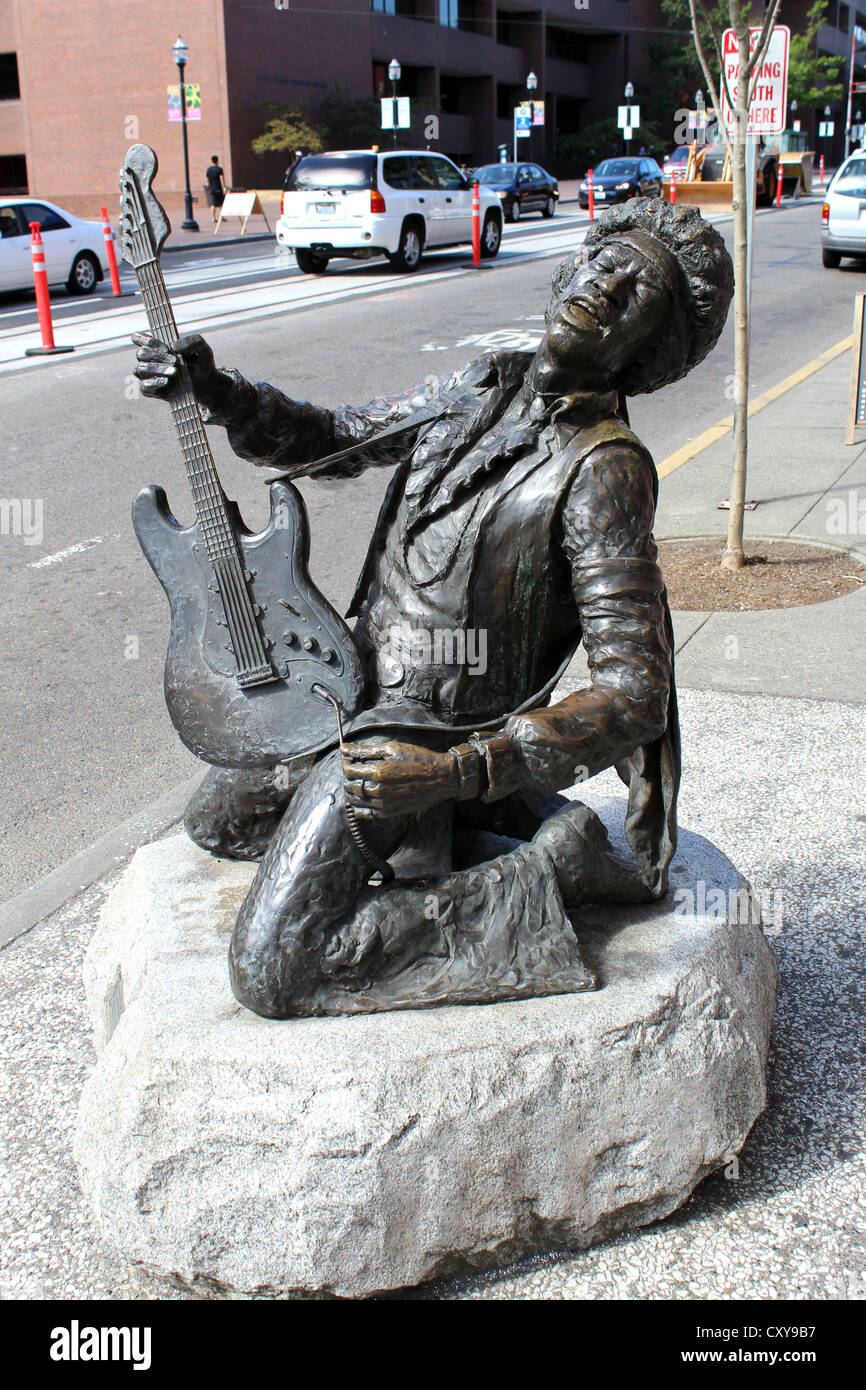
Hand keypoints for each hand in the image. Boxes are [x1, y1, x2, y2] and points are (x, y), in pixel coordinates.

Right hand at [132, 332, 226, 409]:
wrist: (208, 385)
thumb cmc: (202, 364)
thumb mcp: (203, 349)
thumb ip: (192, 341)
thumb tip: (173, 347)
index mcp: (156, 347)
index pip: (138, 338)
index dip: (144, 339)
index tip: (164, 347)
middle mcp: (149, 360)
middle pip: (140, 354)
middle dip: (157, 356)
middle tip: (175, 360)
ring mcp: (149, 376)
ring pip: (140, 370)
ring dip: (157, 369)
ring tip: (175, 372)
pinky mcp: (152, 391)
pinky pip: (144, 387)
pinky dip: (154, 383)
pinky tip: (167, 381)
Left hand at [341, 741, 457, 819]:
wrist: (440, 778)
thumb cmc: (418, 759)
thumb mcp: (392, 749)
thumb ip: (365, 750)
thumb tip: (343, 748)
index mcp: (377, 773)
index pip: (348, 770)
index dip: (346, 762)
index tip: (349, 757)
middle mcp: (377, 791)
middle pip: (348, 785)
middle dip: (348, 775)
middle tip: (355, 767)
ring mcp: (382, 805)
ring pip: (354, 801)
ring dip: (352, 790)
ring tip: (360, 780)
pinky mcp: (388, 813)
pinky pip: (365, 814)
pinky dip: (359, 805)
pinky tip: (365, 795)